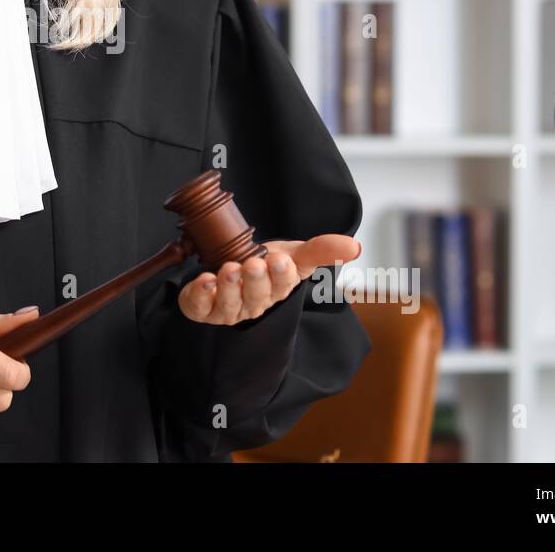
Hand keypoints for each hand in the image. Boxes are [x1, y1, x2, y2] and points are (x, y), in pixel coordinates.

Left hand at [177, 234, 361, 325]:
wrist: (227, 268)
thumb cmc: (264, 265)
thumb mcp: (291, 253)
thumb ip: (320, 250)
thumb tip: (355, 246)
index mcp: (277, 290)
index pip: (283, 285)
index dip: (281, 274)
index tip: (279, 260)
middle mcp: (253, 303)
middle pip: (257, 296)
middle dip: (255, 281)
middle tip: (253, 264)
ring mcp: (227, 308)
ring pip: (229, 304)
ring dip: (228, 287)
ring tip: (228, 270)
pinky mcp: (201, 307)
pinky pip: (200, 307)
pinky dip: (201, 295)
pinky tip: (204, 281)